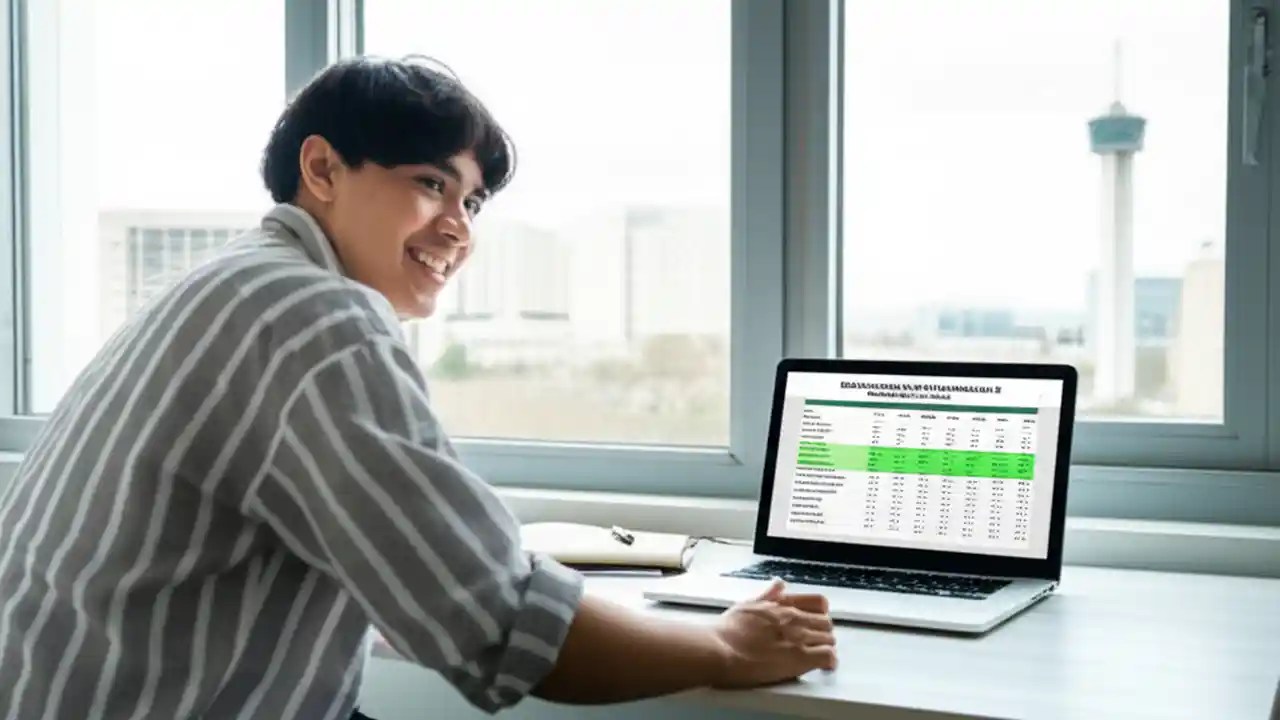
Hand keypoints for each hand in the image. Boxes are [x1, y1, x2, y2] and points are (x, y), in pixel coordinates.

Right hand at [710, 578, 837, 687]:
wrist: (720, 648)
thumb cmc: (727, 630)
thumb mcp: (747, 604)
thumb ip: (767, 596)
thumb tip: (779, 584)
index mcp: (781, 605)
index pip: (818, 602)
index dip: (820, 614)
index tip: (815, 623)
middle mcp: (793, 618)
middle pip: (826, 623)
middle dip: (823, 633)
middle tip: (814, 644)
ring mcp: (798, 637)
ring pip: (829, 639)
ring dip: (825, 647)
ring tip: (816, 657)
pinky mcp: (799, 658)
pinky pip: (828, 656)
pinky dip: (829, 662)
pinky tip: (823, 667)